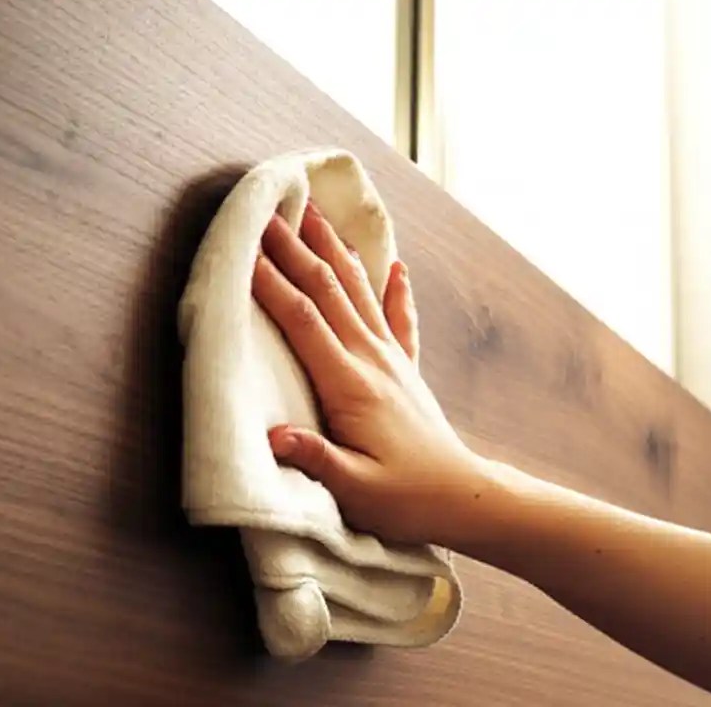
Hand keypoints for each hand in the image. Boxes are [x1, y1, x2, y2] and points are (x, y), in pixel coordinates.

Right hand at [253, 202, 487, 544]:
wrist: (465, 499)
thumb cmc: (406, 500)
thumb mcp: (355, 490)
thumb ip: (316, 459)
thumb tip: (274, 436)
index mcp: (351, 384)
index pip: (304, 320)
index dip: (272, 283)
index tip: (245, 248)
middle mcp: (373, 359)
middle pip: (328, 290)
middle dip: (295, 248)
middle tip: (270, 210)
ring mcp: (393, 360)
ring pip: (360, 291)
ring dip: (335, 250)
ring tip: (317, 213)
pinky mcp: (407, 371)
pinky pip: (400, 319)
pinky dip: (396, 290)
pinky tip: (397, 266)